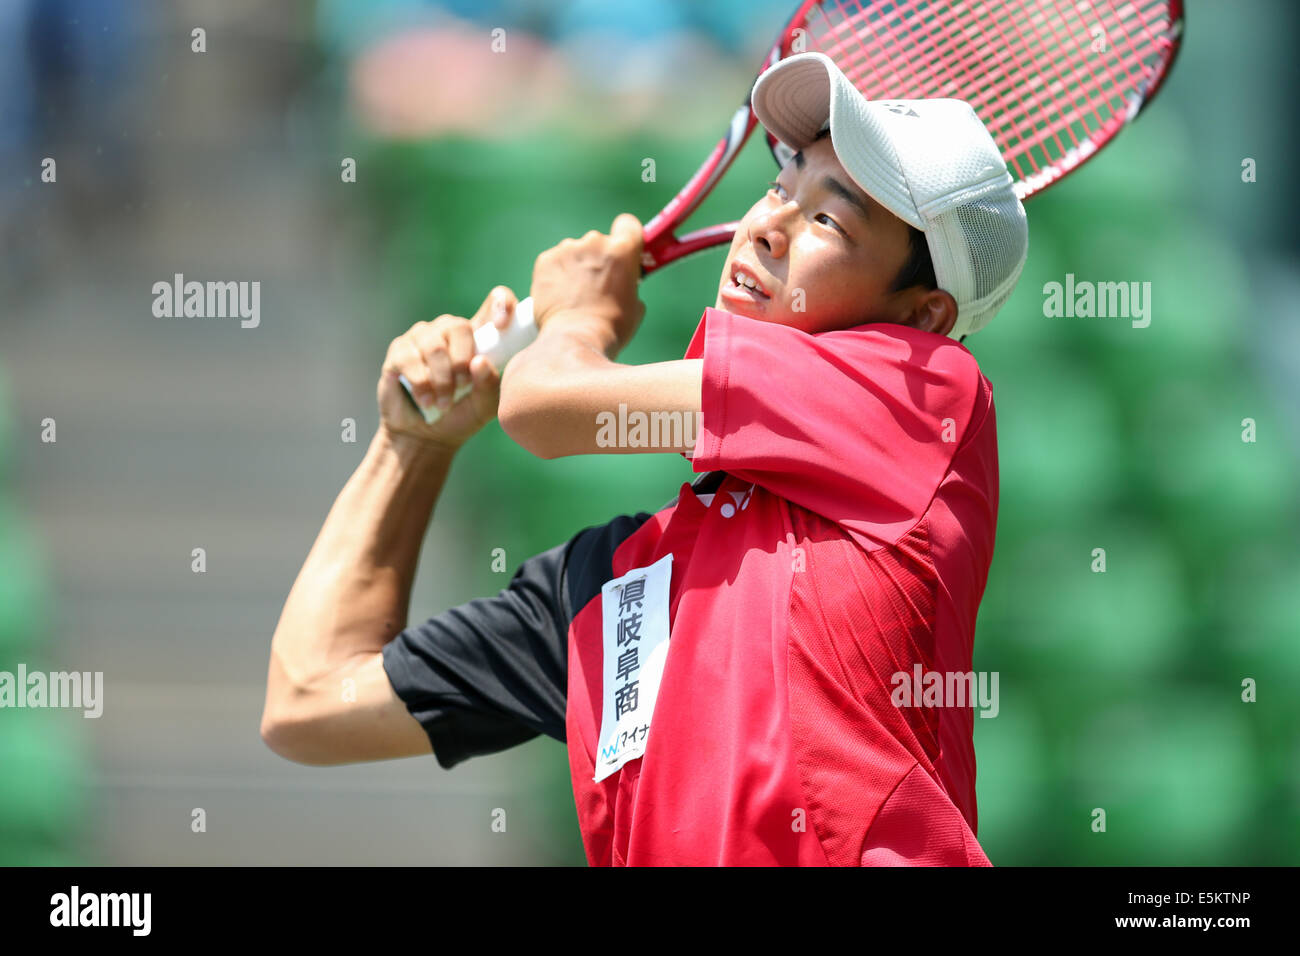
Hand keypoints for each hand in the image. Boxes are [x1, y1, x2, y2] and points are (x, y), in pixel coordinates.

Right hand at [377, 287, 517, 448]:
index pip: (495, 301)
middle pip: (458, 326)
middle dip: (461, 362)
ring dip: (441, 379)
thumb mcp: (485, 406)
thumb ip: (490, 385)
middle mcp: (449, 330)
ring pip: (433, 345)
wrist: (426, 436)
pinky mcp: (399, 351)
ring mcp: (422, 338)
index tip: (503, 325)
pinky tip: (427, 401)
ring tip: (444, 403)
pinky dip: (422, 384)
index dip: (501, 304)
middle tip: (462, 386)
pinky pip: (409, 359)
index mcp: (478, 337)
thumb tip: (480, 362)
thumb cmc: (461, 416)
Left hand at [530, 213, 645, 356]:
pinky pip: (554, 262)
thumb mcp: (636, 306)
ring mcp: (567, 249)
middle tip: (596, 285)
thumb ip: (630, 284)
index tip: (622, 250)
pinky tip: (559, 296)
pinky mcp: (545, 260)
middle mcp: (595, 242)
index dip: (626, 236)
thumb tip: (622, 285)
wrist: (575, 338)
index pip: (628, 224)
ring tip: (574, 296)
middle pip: (598, 241)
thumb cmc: (611, 327)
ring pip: (574, 252)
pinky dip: (556, 275)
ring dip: (575, 267)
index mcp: (622, 249)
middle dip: (598, 259)